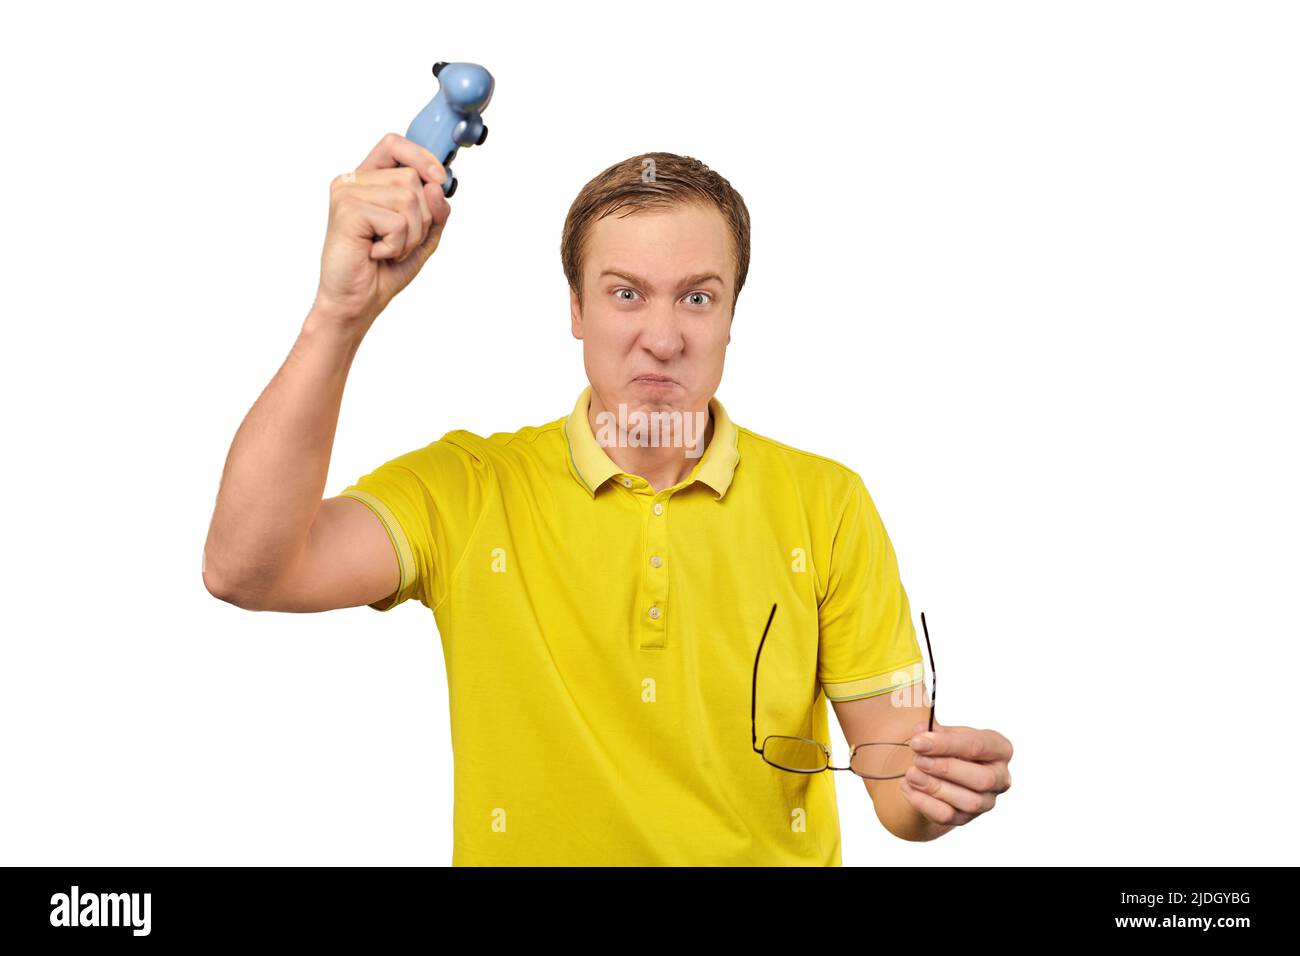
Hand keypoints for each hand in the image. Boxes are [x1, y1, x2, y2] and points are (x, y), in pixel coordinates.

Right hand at [312, 132, 452, 330]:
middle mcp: (354, 181)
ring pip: (409, 198)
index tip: (439, 180)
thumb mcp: (422, 237)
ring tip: (388, 249)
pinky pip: (397, 220)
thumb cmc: (382, 271)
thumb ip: (435, 210)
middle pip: (411, 178)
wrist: (356, 302)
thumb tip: (436, 184)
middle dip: (422, 217)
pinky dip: (397, 245)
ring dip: (410, 235)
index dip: (422, 157)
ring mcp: (347, 192)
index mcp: (369, 181)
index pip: (395, 144)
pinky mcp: (346, 209)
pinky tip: (376, 254)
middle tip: (399, 242)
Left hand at [899, 720, 1012, 826]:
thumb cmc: (946, 748)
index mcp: (999, 749)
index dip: (945, 744)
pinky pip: (948, 816)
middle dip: (945, 768)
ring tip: (911, 774)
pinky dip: (924, 802)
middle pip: (982, 778)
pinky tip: (908, 787)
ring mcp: (986, 802)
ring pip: (969, 802)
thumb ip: (931, 730)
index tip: (917, 742)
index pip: (977, 746)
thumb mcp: (942, 733)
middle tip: (918, 760)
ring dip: (935, 787)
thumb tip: (920, 732)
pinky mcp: (967, 818)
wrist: (938, 773)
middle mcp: (1000, 778)